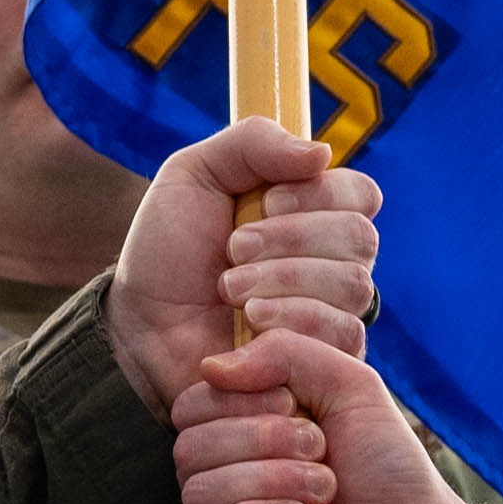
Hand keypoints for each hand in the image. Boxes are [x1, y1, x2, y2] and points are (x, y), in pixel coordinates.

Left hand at [108, 120, 380, 416]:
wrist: (142, 327)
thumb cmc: (169, 252)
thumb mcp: (194, 174)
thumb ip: (254, 143)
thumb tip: (323, 152)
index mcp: (314, 212)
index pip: (360, 193)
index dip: (318, 195)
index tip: (263, 203)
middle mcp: (333, 260)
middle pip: (359, 237)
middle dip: (289, 240)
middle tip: (233, 251)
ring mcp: (333, 311)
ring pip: (354, 285)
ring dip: (283, 280)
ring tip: (230, 290)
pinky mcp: (326, 360)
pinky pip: (343, 333)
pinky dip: (291, 322)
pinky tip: (250, 325)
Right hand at [171, 333, 502, 503]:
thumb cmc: (388, 472)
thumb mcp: (350, 387)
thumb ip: (287, 352)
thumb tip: (211, 367)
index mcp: (243, 436)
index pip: (194, 404)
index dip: (237, 396)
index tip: (293, 402)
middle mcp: (225, 482)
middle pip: (190, 445)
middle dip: (261, 439)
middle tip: (320, 450)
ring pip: (197, 490)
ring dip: (269, 480)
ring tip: (323, 491)